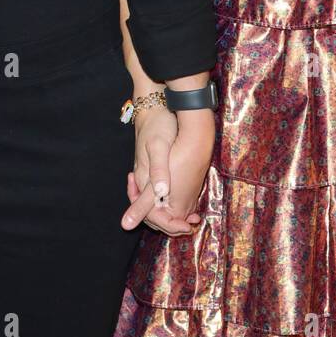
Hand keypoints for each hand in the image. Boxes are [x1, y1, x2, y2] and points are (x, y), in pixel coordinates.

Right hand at [120, 107, 213, 236]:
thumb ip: (158, 172)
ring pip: (157, 206)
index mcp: (143, 180)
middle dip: (172, 224)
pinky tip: (186, 202)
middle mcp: (143, 182)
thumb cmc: (157, 126)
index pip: (151, 214)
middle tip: (192, 224)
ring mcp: (148, 178)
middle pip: (153, 214)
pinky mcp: (154, 172)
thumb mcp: (158, 148)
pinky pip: (161, 196)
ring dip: (173, 215)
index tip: (187, 227)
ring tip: (192, 218)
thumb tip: (162, 192)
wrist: (153, 109)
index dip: (169, 224)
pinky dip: (172, 204)